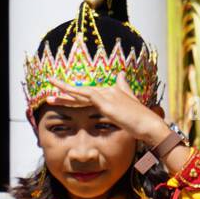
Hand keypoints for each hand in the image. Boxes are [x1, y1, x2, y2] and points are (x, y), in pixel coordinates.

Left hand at [48, 72, 170, 145]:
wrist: (149, 125)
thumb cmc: (140, 118)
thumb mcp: (130, 101)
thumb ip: (123, 87)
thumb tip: (121, 73)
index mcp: (110, 93)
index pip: (87, 93)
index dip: (73, 94)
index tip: (60, 93)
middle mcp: (108, 92)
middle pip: (82, 92)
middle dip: (65, 90)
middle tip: (49, 85)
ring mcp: (108, 97)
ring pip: (82, 93)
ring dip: (66, 91)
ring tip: (51, 91)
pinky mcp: (108, 105)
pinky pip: (90, 97)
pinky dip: (79, 94)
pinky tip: (67, 92)